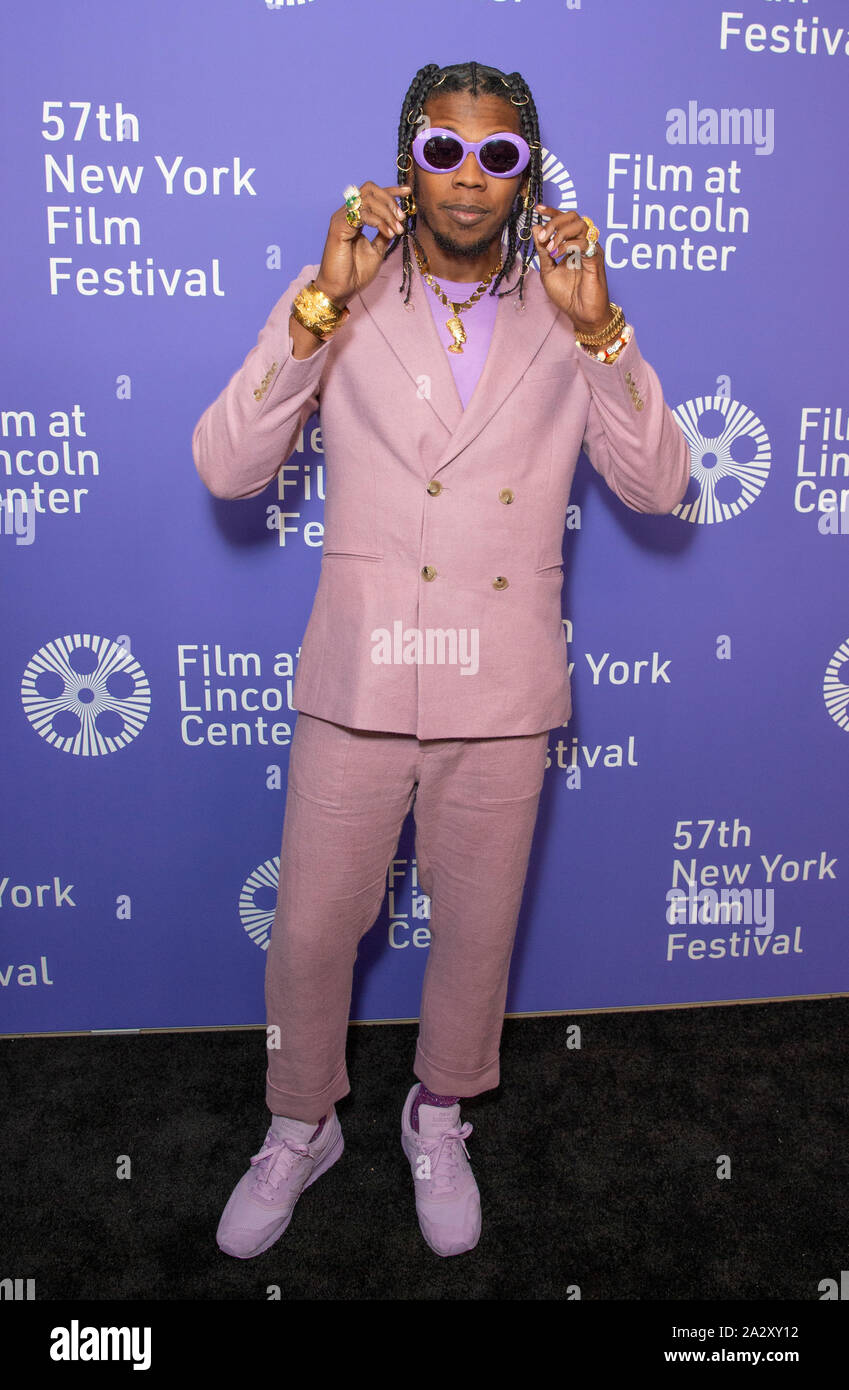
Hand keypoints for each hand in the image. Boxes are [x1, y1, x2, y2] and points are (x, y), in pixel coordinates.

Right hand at [313, 182, 409, 306]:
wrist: (341, 289)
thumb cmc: (355, 273)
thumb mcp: (377, 251)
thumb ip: (384, 235)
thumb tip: (396, 223)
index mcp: (355, 217)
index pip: (372, 194)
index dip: (391, 190)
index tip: (408, 191)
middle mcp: (347, 214)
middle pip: (370, 189)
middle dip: (390, 200)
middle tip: (401, 218)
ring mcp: (341, 218)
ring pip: (367, 199)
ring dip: (387, 212)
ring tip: (397, 229)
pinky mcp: (339, 227)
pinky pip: (362, 214)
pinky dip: (379, 221)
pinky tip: (388, 233)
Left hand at [531, 205, 614, 339]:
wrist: (580, 314)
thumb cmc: (567, 295)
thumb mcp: (547, 271)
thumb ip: (542, 252)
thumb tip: (536, 230)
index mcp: (572, 244)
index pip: (564, 220)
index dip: (552, 212)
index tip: (537, 209)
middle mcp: (583, 243)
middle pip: (573, 216)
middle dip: (555, 222)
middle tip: (543, 236)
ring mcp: (591, 249)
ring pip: (580, 225)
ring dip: (560, 233)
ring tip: (550, 250)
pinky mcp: (596, 258)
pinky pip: (584, 242)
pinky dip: (568, 245)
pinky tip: (558, 255)